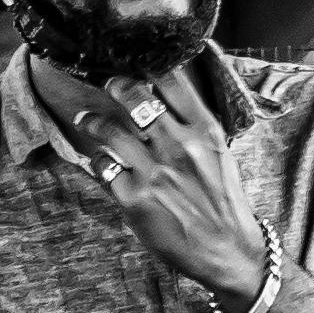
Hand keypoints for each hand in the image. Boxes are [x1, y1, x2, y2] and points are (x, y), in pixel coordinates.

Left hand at [82, 80, 275, 312]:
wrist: (227, 248)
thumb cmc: (222, 199)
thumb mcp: (218, 152)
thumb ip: (192, 124)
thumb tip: (160, 96)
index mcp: (204, 130)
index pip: (170, 79)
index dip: (147, 66)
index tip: (136, 64)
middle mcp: (179, 145)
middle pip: (135, 96)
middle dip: (116, 85)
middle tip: (110, 85)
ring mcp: (154, 172)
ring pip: (110, 130)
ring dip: (93, 121)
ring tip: (86, 119)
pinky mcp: (134, 199)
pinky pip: (104, 168)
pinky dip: (100, 162)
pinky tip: (103, 161)